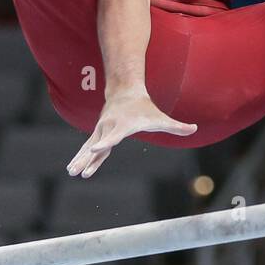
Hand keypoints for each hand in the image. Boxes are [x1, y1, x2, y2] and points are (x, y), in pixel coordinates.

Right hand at [66, 91, 196, 178]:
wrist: (125, 92)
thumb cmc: (144, 108)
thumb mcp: (160, 118)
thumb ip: (176, 126)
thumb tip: (194, 129)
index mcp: (122, 126)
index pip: (113, 137)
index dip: (104, 143)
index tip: (95, 150)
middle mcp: (109, 128)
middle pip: (96, 145)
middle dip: (86, 158)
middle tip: (77, 171)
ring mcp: (101, 131)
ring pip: (89, 148)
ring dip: (79, 160)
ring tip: (70, 172)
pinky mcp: (98, 134)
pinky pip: (88, 148)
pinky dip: (80, 157)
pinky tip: (72, 169)